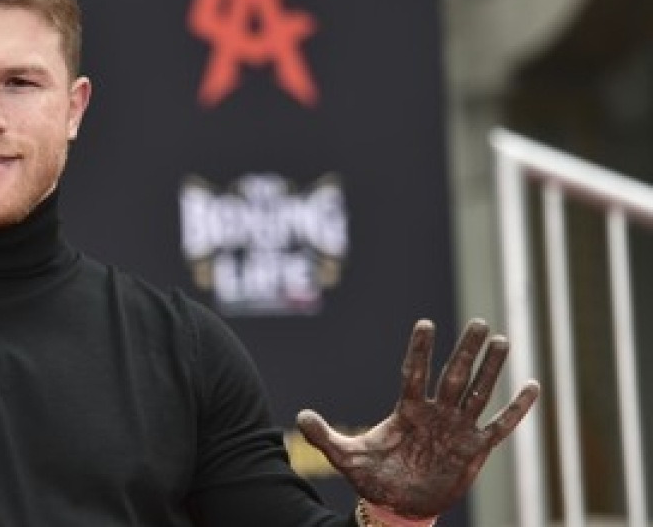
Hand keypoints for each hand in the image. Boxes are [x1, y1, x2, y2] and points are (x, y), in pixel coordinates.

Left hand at [296, 318, 539, 518]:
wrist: (398, 507)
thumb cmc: (373, 478)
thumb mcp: (345, 457)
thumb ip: (324, 436)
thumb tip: (299, 416)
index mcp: (407, 410)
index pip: (414, 373)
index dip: (420, 351)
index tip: (426, 324)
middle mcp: (435, 413)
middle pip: (453, 375)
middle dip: (466, 351)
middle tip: (480, 323)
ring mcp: (457, 429)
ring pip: (477, 392)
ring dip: (491, 369)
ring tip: (502, 340)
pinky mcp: (475, 449)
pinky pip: (500, 426)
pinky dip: (516, 409)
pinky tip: (531, 387)